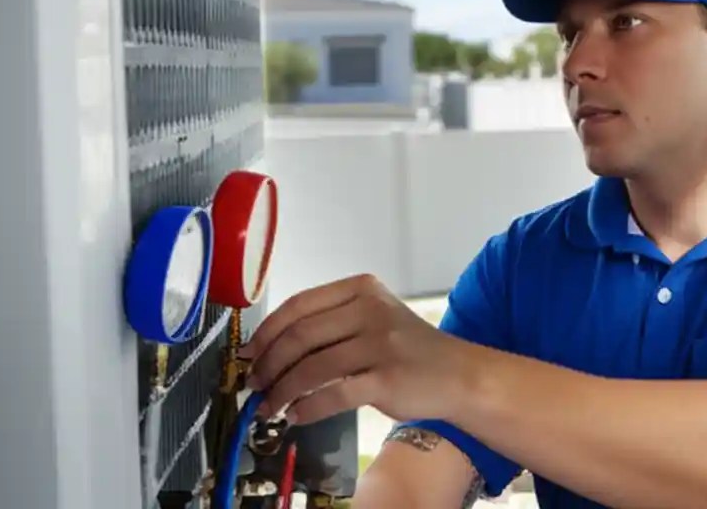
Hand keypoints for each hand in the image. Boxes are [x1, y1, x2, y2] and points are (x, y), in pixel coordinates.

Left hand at [237, 274, 472, 425]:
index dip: (266, 331)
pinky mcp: (386, 379)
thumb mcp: (374, 319)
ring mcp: (380, 344)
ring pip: (312, 367)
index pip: (299, 305)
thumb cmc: (408, 349)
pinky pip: (333, 395)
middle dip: (268, 363)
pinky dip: (308, 408)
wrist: (458, 374)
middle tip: (254, 383)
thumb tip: (271, 349)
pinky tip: (297, 416)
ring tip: (270, 406)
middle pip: (300, 335)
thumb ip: (330, 324)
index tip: (248, 353)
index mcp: (361, 289)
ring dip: (282, 391)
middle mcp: (370, 311)